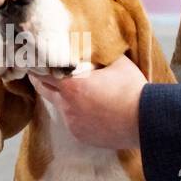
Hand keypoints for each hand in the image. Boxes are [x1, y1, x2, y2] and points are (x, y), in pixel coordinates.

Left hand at [30, 54, 144, 148]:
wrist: (145, 121)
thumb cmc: (132, 89)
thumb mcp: (118, 63)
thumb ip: (101, 54)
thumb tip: (96, 45)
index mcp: (71, 85)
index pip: (41, 73)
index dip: (37, 66)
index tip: (34, 60)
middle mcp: (66, 106)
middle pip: (44, 91)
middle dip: (42, 81)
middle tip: (43, 72)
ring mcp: (73, 124)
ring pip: (61, 107)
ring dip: (64, 98)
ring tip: (78, 91)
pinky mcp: (81, 136)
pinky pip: (73, 122)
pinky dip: (77, 114)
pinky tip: (91, 110)